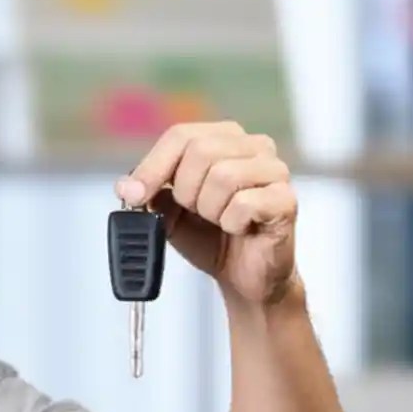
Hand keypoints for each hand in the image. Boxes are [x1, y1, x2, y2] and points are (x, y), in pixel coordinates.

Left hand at [116, 121, 299, 305]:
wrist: (242, 276)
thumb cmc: (209, 237)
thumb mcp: (166, 212)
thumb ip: (148, 193)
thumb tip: (126, 185)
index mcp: (223, 139)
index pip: (181, 135)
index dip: (153, 165)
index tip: (135, 194)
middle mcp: (253, 146)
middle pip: (201, 151)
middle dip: (185, 191)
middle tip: (194, 211)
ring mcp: (275, 170)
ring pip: (223, 176)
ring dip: (209, 209)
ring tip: (218, 220)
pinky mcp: (286, 199)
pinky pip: (244, 203)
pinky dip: (231, 222)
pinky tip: (239, 228)